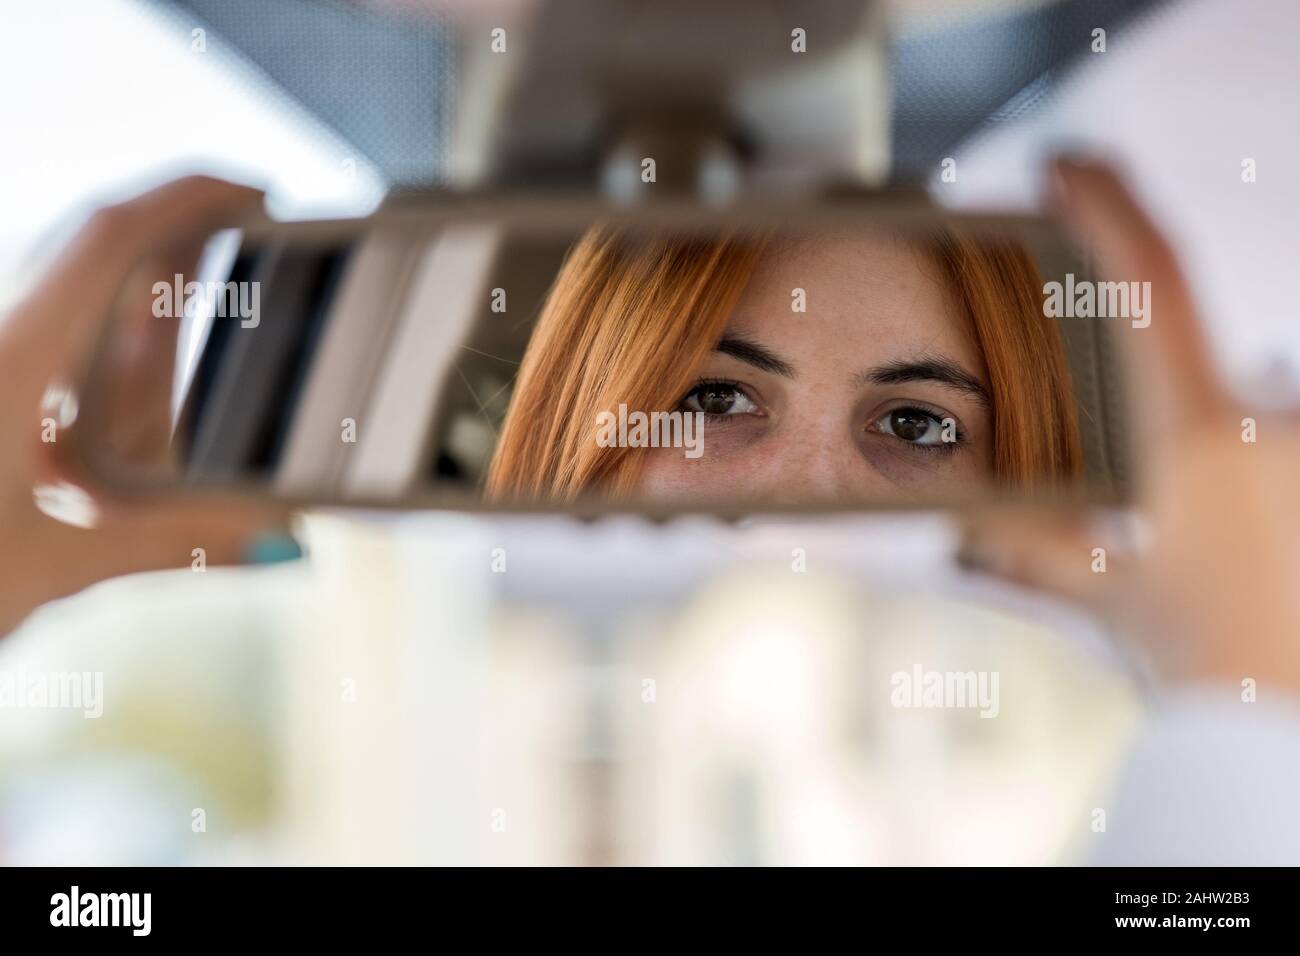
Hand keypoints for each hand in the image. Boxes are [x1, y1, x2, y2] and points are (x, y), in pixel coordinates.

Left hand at [0, 177, 296, 637]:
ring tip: (194, 283)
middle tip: (240, 224)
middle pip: (80, 242)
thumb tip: (283, 533)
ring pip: (53, 281)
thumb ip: (180, 543)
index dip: (187, 196)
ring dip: (129, 273)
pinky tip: (113, 359)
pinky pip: (35, 325)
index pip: (106, 239)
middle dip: (167, 222)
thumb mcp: (53, 567)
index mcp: (8, 363)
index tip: (253, 189)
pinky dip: (92, 321)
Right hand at [960, 159, 1299, 691]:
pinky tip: (1238, 534)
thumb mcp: (1104, 590)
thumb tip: (949, 520)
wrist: (1280, 717)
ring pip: (1232, 414)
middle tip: (1136, 486)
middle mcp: (1262, 424)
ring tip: (1193, 541)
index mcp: (1193, 437)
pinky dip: (1246, 475)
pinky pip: (1272, 438)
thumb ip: (1023, 543)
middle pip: (1187, 364)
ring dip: (1200, 464)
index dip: (1105, 208)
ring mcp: (1299, 441)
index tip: (1065, 164)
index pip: (1149, 285)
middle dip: (1150, 406)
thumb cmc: (1204, 659)